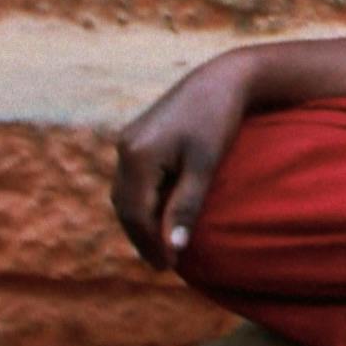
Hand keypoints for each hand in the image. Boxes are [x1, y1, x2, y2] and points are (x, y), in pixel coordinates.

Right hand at [110, 55, 259, 267]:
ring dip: (140, 221)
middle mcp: (124, 148)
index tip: (169, 265)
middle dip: (142, 237)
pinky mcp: (136, 138)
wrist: (222, 79)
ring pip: (125, 194)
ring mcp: (127, 141)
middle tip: (163, 264)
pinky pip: (132, 179)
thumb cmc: (218, 120)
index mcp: (137, 156)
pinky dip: (143, 201)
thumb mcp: (205, 166)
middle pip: (125, 206)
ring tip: (160, 247)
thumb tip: (173, 246)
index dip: (151, 243)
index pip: (136, 214)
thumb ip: (185, 206)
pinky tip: (159, 215)